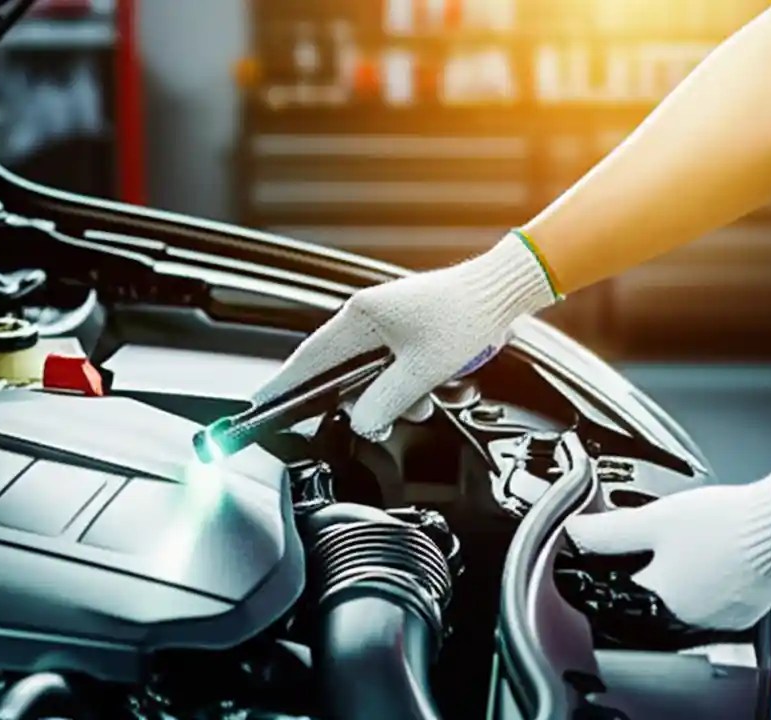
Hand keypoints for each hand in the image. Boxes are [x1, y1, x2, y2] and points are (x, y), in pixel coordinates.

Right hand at [253, 234, 557, 437]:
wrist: (503, 292)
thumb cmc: (466, 316)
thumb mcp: (422, 371)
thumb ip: (385, 401)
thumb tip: (361, 422)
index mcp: (361, 316)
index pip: (311, 358)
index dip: (287, 384)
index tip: (266, 402)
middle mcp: (369, 317)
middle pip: (345, 373)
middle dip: (366, 401)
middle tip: (382, 419)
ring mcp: (390, 323)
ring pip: (373, 374)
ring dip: (394, 396)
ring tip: (422, 402)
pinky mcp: (410, 331)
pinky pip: (395, 367)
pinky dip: (408, 385)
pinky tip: (430, 390)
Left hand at [565, 464, 770, 630]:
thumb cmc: (722, 523)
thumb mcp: (653, 519)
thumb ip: (608, 531)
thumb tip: (575, 532)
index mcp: (661, 600)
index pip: (622, 591)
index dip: (615, 567)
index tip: (617, 553)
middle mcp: (689, 618)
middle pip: (655, 595)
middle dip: (651, 569)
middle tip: (659, 542)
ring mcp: (721, 618)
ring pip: (686, 598)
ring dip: (681, 576)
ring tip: (688, 546)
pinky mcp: (745, 611)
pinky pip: (716, 599)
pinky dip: (709, 580)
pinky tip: (713, 557)